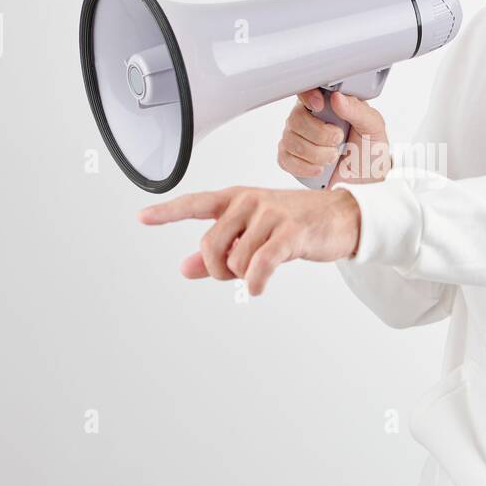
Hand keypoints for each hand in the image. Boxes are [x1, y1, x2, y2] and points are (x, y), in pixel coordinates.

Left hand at [138, 186, 361, 295]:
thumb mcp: (254, 232)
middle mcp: (250, 201)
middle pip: (211, 243)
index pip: (195, 203)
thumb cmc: (296, 224)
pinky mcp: (290, 234)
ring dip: (243, 276)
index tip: (142, 218)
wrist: (342, 218)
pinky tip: (257, 287)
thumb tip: (186, 267)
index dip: (167, 212)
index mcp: (237, 198)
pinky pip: (259, 266)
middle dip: (218, 268)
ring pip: (235, 260)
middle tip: (233, 273)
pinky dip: (254, 283)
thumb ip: (218, 250)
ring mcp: (271, 215)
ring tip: (259, 271)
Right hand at [278, 90, 390, 184]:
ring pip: (291, 141)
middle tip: (338, 140)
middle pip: (296, 119)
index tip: (320, 107)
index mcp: (326, 103)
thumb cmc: (369, 148)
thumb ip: (357, 110)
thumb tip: (337, 98)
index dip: (308, 97)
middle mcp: (307, 118)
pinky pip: (286, 159)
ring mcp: (296, 138)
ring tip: (334, 156)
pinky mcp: (290, 158)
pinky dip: (306, 167)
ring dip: (317, 154)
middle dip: (320, 135)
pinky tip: (321, 168)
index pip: (305, 91)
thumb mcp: (372, 126)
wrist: (367, 177)